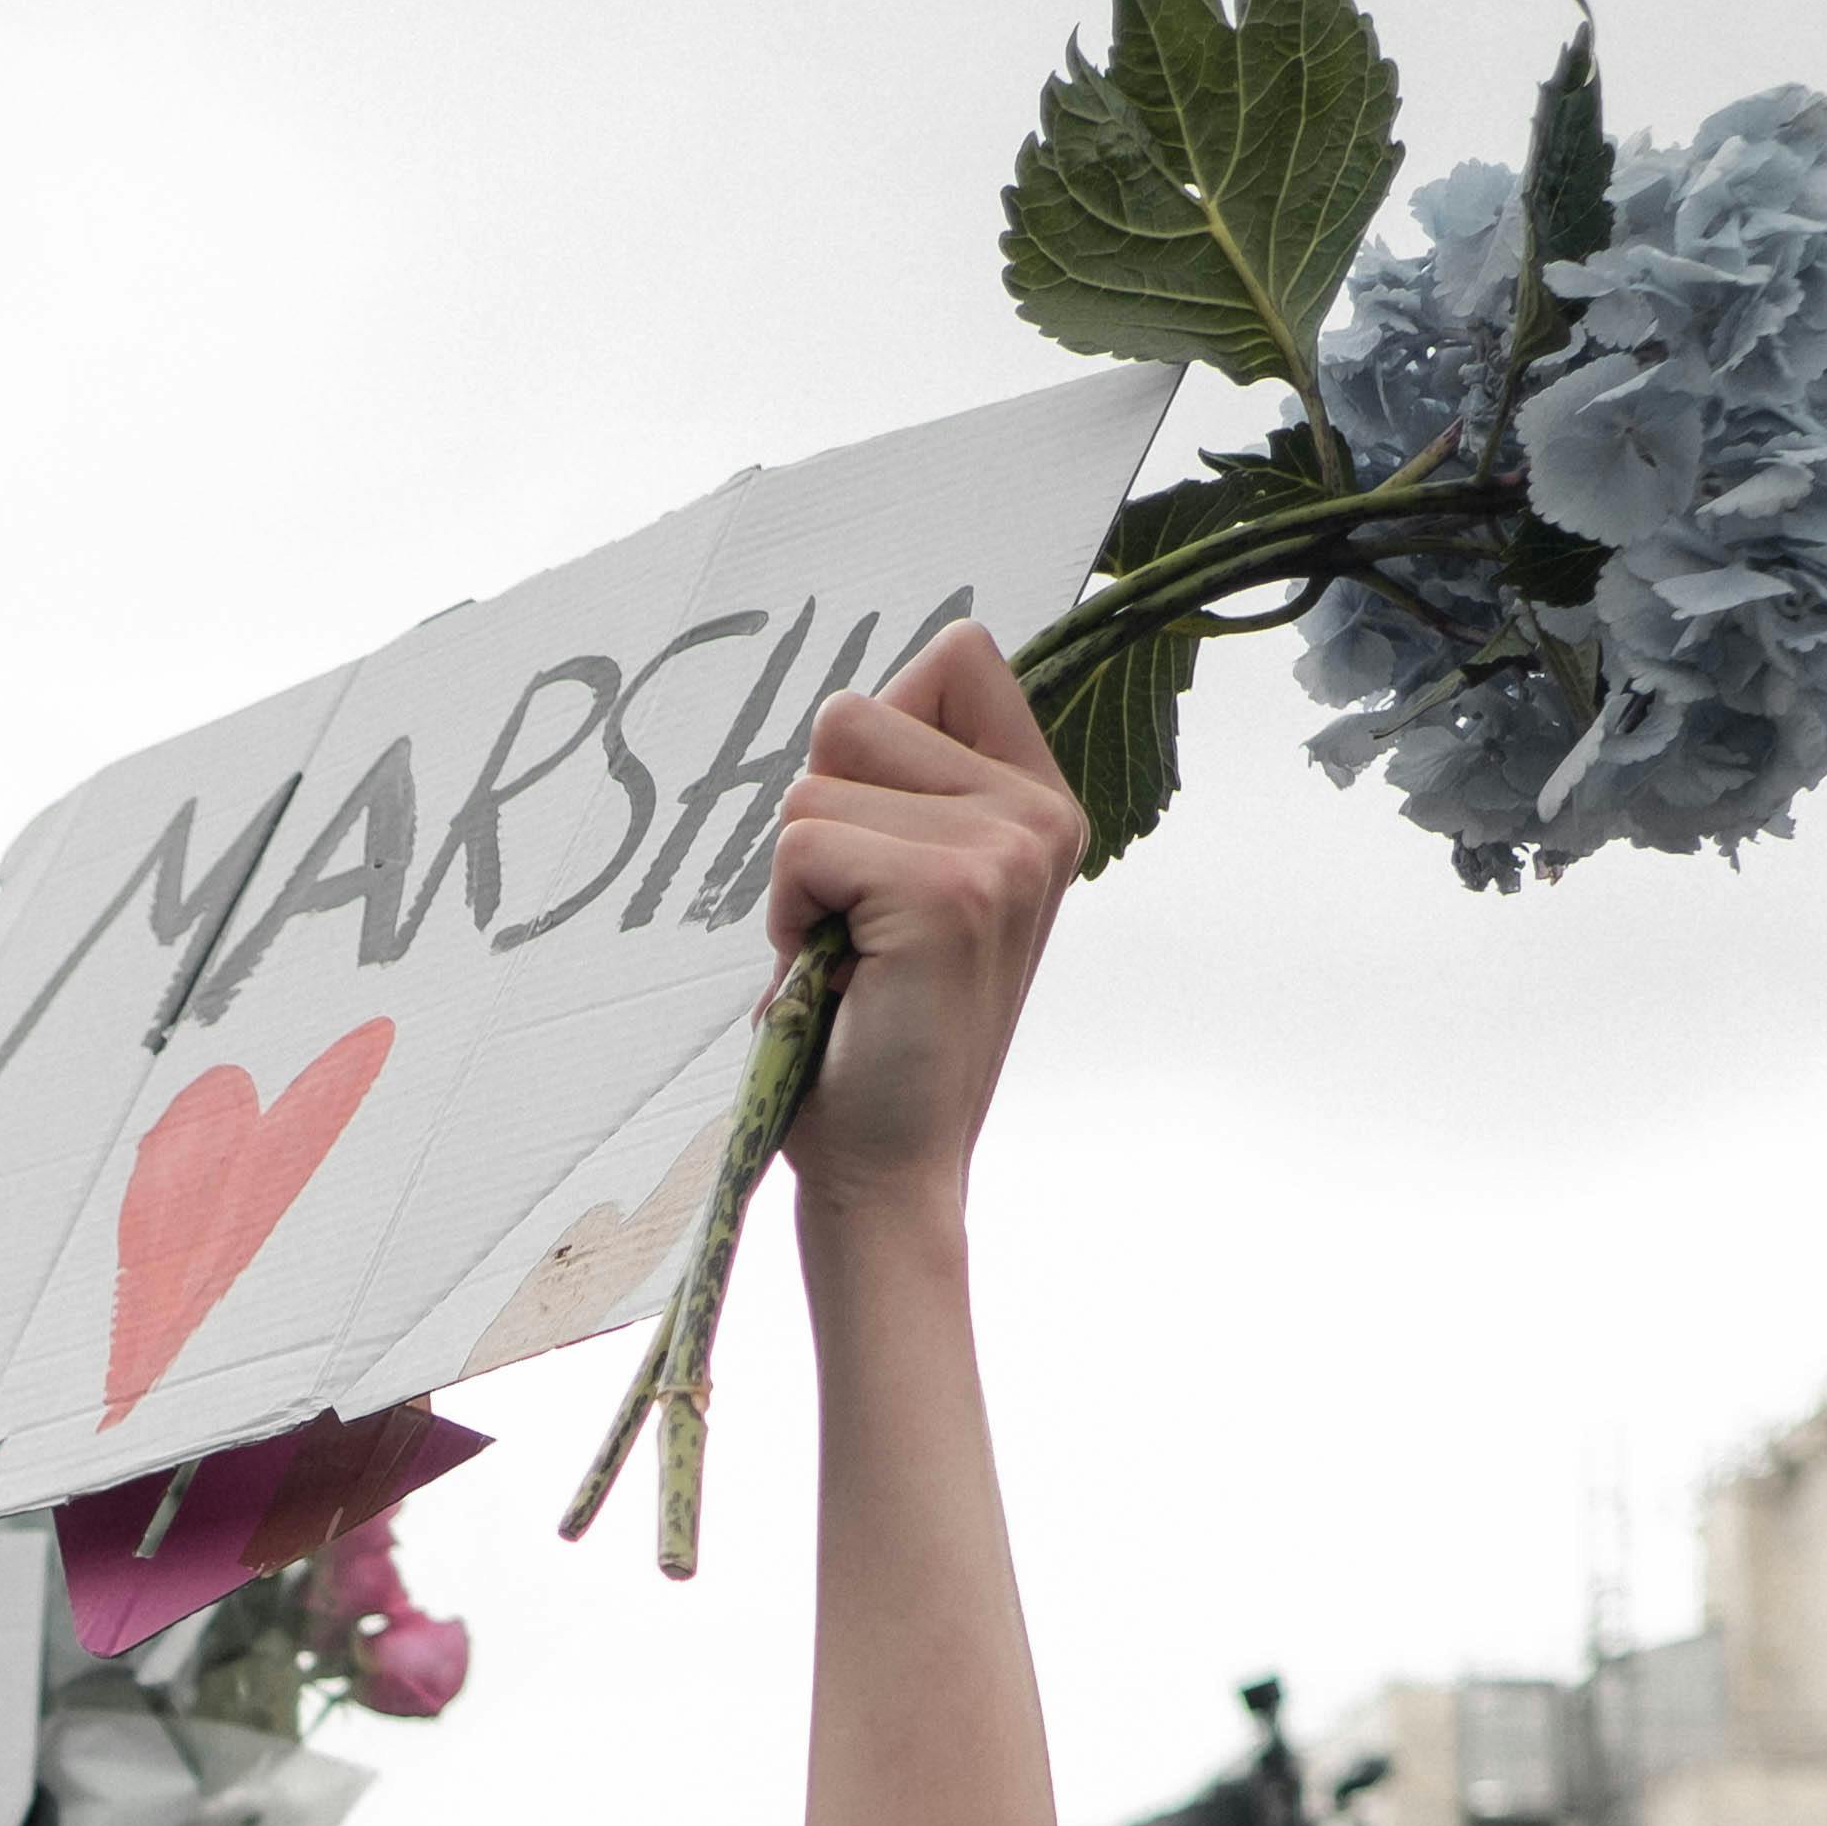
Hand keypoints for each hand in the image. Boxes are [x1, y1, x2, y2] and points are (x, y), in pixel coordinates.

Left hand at [768, 630, 1083, 1213]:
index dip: (879, 736)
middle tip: (855, 925)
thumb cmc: (873, 1036)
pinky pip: (800, 844)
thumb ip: (907, 789)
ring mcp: (1002, 850)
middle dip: (821, 817)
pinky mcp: (945, 891)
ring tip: (848, 959)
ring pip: (815, 782)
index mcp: (1039, 804)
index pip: (958, 653)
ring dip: (800, 878)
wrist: (889, 1172)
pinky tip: (838, 982)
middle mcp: (1037, 817)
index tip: (881, 845)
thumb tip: (850, 706)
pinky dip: (787, 917)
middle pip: (859, 709)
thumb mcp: (903, 887)